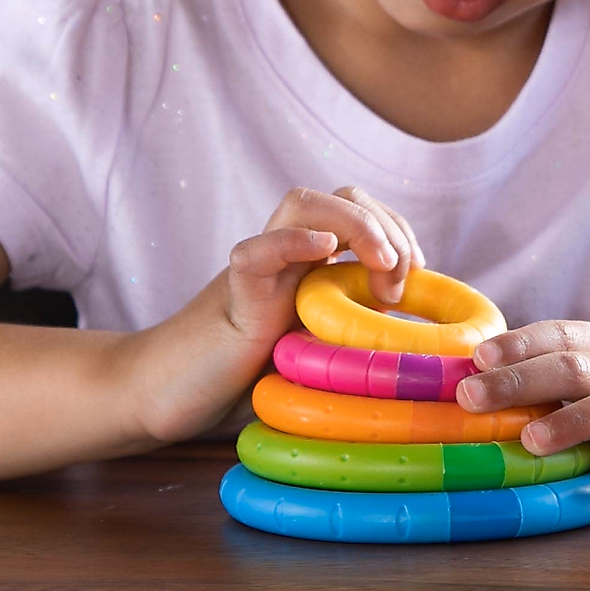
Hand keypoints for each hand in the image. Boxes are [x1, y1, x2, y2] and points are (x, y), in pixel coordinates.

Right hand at [124, 185, 424, 443]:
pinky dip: (291, 240)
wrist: (170, 394)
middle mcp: (288, 255)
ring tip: (380, 266)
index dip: (398, 230)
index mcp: (312, 265)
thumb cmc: (247, 377)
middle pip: (342, 196)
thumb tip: (418, 345)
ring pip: (303, 202)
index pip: (364, 212)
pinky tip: (321, 249)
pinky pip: (256, 250)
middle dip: (387, 226)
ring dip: (355, 224)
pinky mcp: (233, 293)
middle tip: (399, 284)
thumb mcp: (318, 349)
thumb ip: (355, 331)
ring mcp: (260, 268)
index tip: (418, 274)